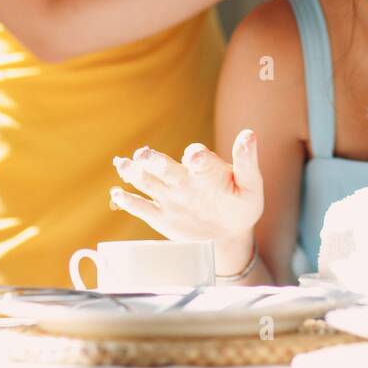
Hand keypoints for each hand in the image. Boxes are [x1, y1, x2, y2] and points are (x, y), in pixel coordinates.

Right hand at [110, 129, 263, 248]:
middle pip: (165, 166)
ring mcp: (169, 196)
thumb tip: (249, 134)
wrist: (229, 232)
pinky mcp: (160, 215)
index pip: (198, 157)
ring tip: (124, 165)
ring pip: (148, 181)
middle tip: (144, 155)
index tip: (195, 157)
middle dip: (155, 160)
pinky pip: (141, 207)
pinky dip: (128, 202)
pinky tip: (118, 195)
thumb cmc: (242, 203)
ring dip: (134, 173)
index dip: (196, 156)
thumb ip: (247, 161)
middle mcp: (183, 178)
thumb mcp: (249, 184)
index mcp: (205, 168)